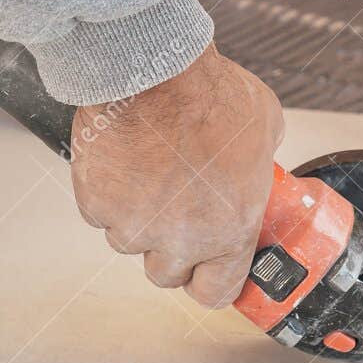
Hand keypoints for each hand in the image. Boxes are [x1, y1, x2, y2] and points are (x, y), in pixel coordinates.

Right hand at [70, 45, 283, 307]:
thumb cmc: (210, 94)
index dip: (209, 279)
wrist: (153, 69)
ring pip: (129, 242)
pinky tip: (124, 162)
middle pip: (165, 274)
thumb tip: (258, 169)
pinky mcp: (96, 205)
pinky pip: (100, 213)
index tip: (207, 268)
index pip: (215, 293)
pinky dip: (108, 195)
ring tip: (149, 175)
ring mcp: (133, 225)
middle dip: (169, 248)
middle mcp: (180, 240)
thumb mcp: (266, 131)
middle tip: (175, 211)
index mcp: (229, 232)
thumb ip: (259, 168)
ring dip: (137, 219)